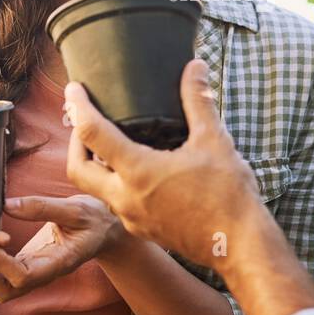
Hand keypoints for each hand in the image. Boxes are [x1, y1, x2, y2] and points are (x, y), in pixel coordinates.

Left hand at [0, 194, 125, 302]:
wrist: (105, 230)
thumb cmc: (95, 218)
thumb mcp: (75, 209)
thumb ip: (41, 207)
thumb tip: (5, 204)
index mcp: (58, 265)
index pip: (23, 276)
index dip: (0, 263)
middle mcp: (43, 275)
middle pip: (4, 292)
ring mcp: (33, 273)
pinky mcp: (26, 265)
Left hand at [64, 57, 263, 267]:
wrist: (240, 247)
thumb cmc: (228, 195)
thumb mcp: (215, 141)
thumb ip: (198, 100)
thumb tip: (194, 66)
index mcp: (138, 171)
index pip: (92, 133)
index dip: (79, 106)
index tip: (73, 90)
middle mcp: (126, 197)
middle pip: (77, 168)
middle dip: (74, 142)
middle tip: (83, 121)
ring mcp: (132, 218)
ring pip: (95, 190)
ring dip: (94, 165)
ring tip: (108, 142)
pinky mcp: (144, 230)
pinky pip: (116, 203)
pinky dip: (114, 182)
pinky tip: (136, 171)